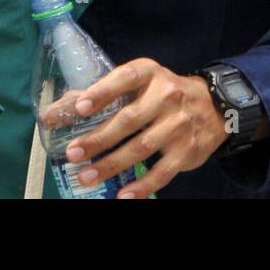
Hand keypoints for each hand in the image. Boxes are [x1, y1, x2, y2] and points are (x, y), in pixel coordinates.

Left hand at [55, 58, 229, 197]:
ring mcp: (178, 124)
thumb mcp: (139, 84)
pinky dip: (142, 186)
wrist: (214, 108)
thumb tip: (55, 112)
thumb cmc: (162, 94)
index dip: (102, 92)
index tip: (80, 108)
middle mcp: (166, 95)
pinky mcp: (187, 150)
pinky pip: (162, 172)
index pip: (124, 78)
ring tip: (86, 177)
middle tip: (73, 154)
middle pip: (129, 119)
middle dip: (98, 138)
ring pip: (142, 147)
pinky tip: (122, 196)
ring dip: (112, 164)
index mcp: (150, 73)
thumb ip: (100, 95)